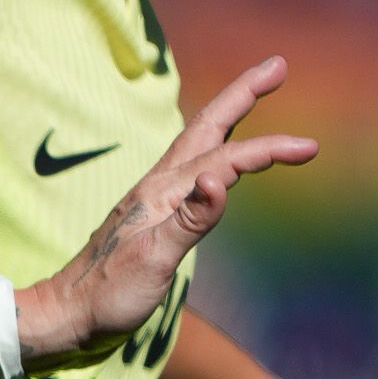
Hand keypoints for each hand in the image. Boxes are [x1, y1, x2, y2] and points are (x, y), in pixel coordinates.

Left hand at [15, 58, 310, 366]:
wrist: (67, 313)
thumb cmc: (108, 295)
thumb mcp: (153, 261)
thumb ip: (189, 220)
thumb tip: (221, 179)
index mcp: (162, 192)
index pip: (225, 159)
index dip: (269, 149)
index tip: (310, 148)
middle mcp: (158, 185)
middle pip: (207, 126)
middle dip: (244, 94)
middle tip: (278, 65)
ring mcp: (154, 197)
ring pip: (199, 141)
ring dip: (231, 113)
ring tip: (258, 91)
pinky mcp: (153, 213)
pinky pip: (193, 166)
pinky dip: (218, 149)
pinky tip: (222, 155)